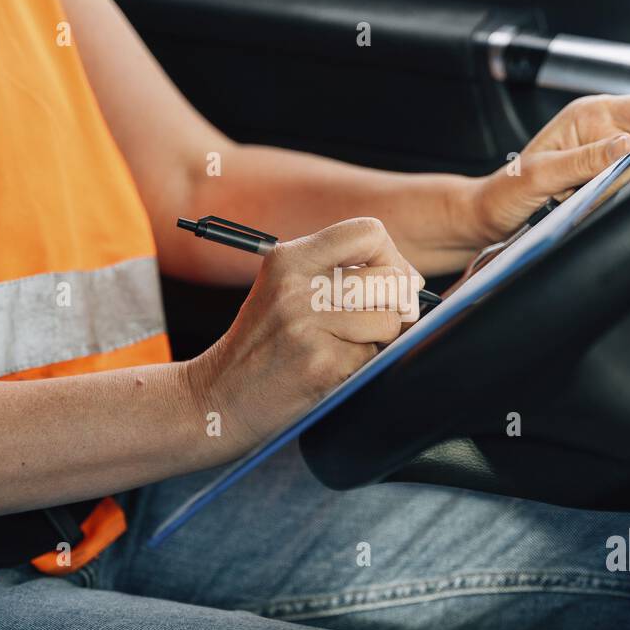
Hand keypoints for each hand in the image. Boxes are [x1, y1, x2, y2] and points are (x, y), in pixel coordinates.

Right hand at [184, 217, 421, 450]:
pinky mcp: (320, 364)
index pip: (369, 232)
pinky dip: (361, 366)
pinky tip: (329, 370)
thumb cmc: (264, 345)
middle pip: (389, 277)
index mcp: (289, 258)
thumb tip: (410, 279)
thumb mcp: (287, 290)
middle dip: (395, 304)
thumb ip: (339, 273)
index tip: (389, 281)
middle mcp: (297, 286)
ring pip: (388, 320)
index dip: (392, 257)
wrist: (219, 397)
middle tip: (374, 322)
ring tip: (341, 348)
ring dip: (378, 340)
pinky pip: (373, 357)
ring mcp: (307, 326)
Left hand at [466, 95, 629, 245]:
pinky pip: (628, 186)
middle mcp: (603, 129)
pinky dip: (615, 198)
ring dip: (623, 188)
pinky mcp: (604, 178)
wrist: (486, 216)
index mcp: (590, 113)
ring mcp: (605, 154)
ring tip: (583, 196)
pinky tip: (586, 203)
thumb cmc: (503, 191)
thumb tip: (628, 146)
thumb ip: (583, 160)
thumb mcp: (540, 176)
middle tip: (602, 188)